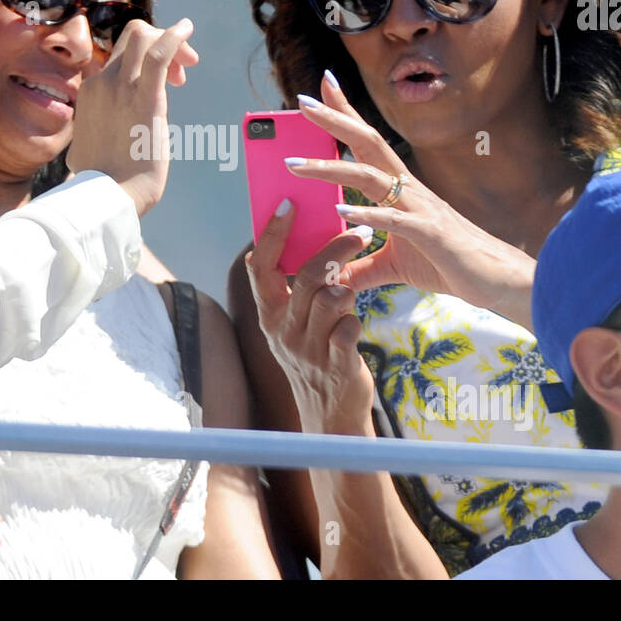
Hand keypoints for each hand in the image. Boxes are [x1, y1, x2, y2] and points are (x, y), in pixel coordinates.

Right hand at [66, 18, 198, 216]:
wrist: (108, 197)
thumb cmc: (103, 183)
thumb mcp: (87, 150)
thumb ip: (89, 139)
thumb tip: (83, 153)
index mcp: (90, 91)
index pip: (117, 52)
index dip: (144, 56)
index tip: (168, 79)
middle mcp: (101, 83)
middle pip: (131, 36)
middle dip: (161, 41)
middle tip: (180, 73)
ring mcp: (120, 88)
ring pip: (143, 36)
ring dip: (171, 42)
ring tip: (188, 65)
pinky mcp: (145, 100)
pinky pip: (159, 53)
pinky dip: (175, 35)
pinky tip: (187, 28)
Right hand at [244, 201, 377, 435]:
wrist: (330, 416)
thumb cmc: (315, 356)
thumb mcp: (294, 324)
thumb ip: (297, 290)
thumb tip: (310, 240)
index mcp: (268, 314)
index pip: (260, 265)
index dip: (272, 233)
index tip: (289, 204)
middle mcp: (283, 330)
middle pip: (305, 277)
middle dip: (334, 248)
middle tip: (359, 231)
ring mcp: (308, 350)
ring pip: (329, 299)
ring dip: (347, 285)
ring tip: (355, 283)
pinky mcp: (336, 366)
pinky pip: (348, 330)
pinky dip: (355, 320)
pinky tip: (356, 322)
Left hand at [287, 72, 536, 329]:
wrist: (499, 283)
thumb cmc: (451, 266)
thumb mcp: (394, 268)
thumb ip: (363, 268)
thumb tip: (335, 279)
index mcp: (399, 191)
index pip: (366, 145)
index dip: (344, 115)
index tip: (317, 90)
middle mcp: (408, 190)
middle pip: (366, 144)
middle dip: (334, 120)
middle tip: (302, 100)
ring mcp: (420, 209)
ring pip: (371, 177)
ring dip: (331, 168)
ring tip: (295, 164)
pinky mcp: (431, 234)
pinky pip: (395, 219)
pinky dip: (368, 214)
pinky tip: (341, 211)